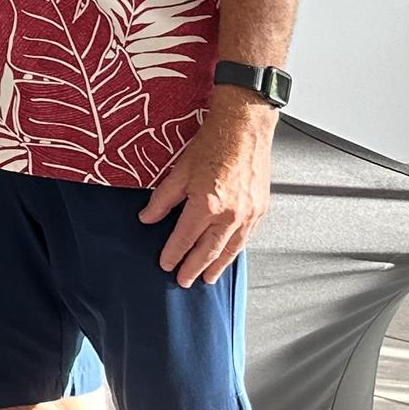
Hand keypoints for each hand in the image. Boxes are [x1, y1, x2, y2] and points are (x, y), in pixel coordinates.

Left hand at [140, 89, 275, 286]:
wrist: (244, 128)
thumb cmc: (213, 144)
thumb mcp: (178, 171)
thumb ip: (162, 199)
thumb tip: (147, 218)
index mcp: (206, 204)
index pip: (184, 238)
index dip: (173, 254)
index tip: (166, 264)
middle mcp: (230, 214)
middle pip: (209, 250)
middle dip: (195, 268)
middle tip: (184, 281)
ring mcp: (249, 213)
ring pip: (231, 249)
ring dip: (218, 266)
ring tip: (207, 278)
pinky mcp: (260, 209)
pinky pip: (247, 237)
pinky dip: (236, 250)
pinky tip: (229, 255)